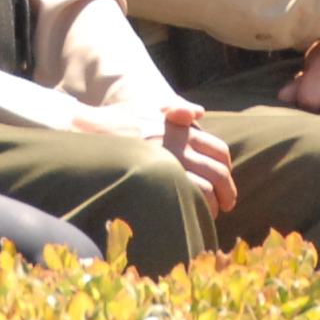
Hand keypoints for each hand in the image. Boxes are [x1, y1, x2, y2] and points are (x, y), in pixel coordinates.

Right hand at [112, 95, 238, 213]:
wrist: (91, 130)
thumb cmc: (119, 119)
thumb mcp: (149, 105)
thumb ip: (176, 107)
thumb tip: (199, 112)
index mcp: (183, 128)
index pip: (219, 150)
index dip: (226, 167)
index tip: (225, 178)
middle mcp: (181, 145)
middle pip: (219, 172)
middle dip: (228, 191)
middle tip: (228, 204)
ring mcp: (170, 163)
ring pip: (207, 189)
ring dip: (214, 204)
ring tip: (211, 212)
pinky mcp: (158, 179)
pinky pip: (189, 197)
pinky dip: (198, 208)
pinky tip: (193, 213)